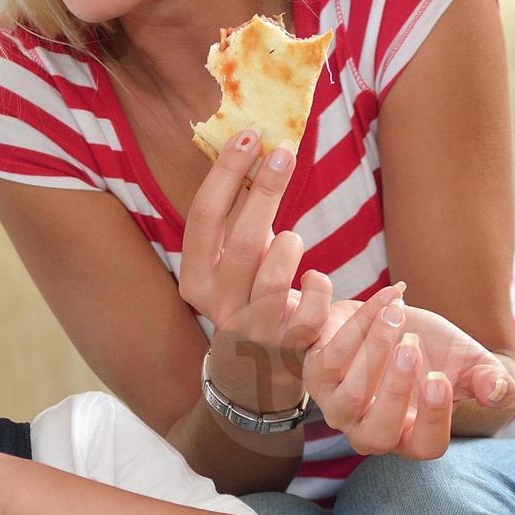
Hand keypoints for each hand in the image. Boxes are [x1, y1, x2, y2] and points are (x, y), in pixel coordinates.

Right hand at [178, 133, 337, 405]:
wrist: (255, 378)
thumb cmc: (248, 299)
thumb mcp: (232, 263)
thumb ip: (234, 219)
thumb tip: (250, 148)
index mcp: (194, 280)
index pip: (202, 217)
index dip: (225, 173)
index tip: (249, 135)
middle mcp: (217, 306)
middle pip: (241, 239)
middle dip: (265, 190)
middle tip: (284, 151)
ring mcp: (253, 330)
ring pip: (275, 276)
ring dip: (290, 245)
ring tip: (292, 237)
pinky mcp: (289, 348)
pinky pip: (312, 307)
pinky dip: (319, 286)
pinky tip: (316, 278)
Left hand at [301, 287, 514, 461]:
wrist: (391, 317)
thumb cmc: (435, 350)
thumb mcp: (469, 363)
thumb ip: (490, 380)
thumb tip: (495, 391)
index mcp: (411, 434)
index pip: (425, 446)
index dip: (435, 419)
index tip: (441, 379)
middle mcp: (369, 428)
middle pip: (375, 435)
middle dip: (395, 392)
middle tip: (412, 348)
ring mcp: (337, 404)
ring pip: (345, 395)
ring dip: (372, 351)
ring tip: (397, 313)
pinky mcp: (315, 370)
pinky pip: (326, 355)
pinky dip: (357, 322)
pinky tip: (389, 295)